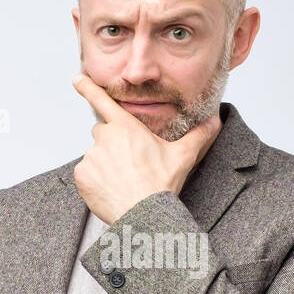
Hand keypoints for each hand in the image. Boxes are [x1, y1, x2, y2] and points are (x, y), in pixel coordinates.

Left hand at [71, 73, 220, 224]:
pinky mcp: (82, 176)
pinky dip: (96, 180)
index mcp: (126, 127)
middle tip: (131, 163)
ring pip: (96, 155)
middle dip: (113, 144)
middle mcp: (104, 138)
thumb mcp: (182, 156)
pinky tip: (112, 189)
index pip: (102, 100)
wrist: (143, 214)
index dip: (88, 88)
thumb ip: (198, 135)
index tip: (77, 79)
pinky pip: (86, 174)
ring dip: (105, 164)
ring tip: (124, 181)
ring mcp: (90, 157)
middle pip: (103, 133)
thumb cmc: (161, 184)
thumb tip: (215, 121)